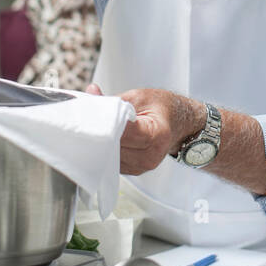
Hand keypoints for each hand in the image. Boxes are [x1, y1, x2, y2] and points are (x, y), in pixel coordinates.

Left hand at [86, 84, 202, 174]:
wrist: (179, 125)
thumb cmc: (163, 109)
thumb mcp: (140, 96)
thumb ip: (114, 100)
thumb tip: (91, 94)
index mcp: (156, 135)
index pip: (123, 132)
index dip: (104, 122)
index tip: (90, 113)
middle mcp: (150, 156)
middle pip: (113, 146)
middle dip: (98, 132)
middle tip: (86, 118)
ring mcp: (141, 166)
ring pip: (109, 156)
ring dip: (100, 142)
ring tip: (96, 126)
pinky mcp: (133, 171)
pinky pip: (112, 160)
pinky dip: (106, 148)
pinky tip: (105, 137)